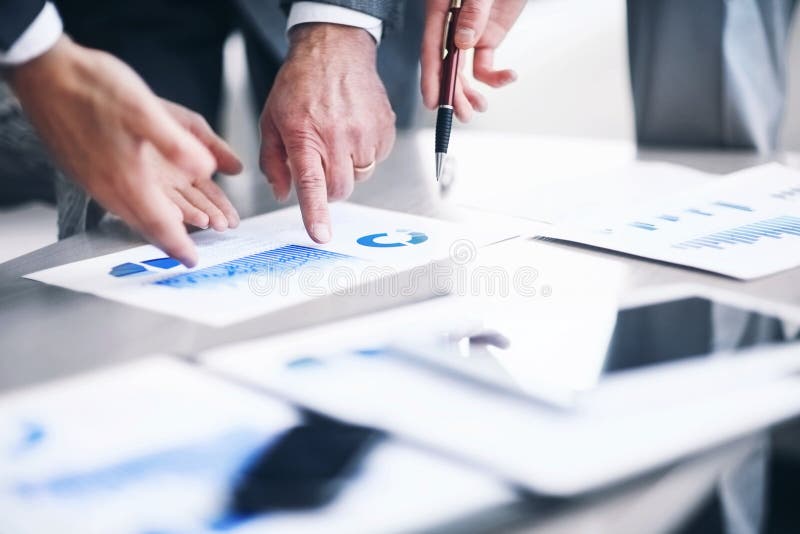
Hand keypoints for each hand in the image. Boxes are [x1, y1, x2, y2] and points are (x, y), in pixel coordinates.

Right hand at [7, 36, 242, 266]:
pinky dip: (136, 208)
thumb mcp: (146, 111)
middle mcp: (108, 188)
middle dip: (172, 240)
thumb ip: (179, 145)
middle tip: (189, 250)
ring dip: (154, 224)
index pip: (160, 226)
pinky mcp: (83, 170)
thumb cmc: (93, 88)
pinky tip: (140, 202)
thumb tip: (208, 170)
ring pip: (130, 214)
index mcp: (128, 180)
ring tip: (174, 229)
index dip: (179, 246)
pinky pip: (115, 201)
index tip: (192, 261)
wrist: (43, 72)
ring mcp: (93, 180)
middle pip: (146, 226)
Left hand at [259, 23, 395, 242]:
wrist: (335, 50)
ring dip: (348, 168)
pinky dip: (364, 153)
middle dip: (330, 188)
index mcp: (305, 136)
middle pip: (341, 190)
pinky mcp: (384, 129)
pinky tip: (352, 130)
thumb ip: (273, 161)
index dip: (316, 213)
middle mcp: (338, 136)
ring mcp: (365, 133)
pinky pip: (376, 159)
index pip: (312, 184)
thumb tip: (283, 193)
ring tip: (337, 139)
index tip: (321, 236)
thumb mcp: (271, 120)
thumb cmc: (300, 84)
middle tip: (321, 165)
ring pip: (360, 176)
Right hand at [421, 0, 526, 120]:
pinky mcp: (487, 37)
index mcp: (441, 11)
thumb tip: (463, 41)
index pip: (432, 50)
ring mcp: (470, 34)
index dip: (431, 78)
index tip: (432, 102)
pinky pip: (485, 64)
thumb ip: (473, 12)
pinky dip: (495, 77)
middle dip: (452, 92)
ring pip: (463, 71)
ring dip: (469, 93)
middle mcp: (451, 27)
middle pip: (446, 66)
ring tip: (478, 109)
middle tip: (462, 114)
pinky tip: (508, 77)